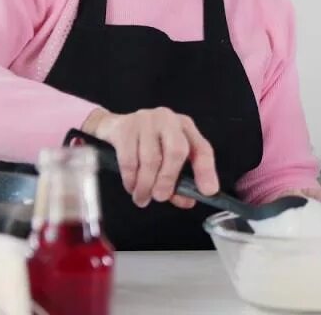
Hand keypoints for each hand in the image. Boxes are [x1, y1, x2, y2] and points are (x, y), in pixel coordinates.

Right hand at [83, 107, 218, 208]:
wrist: (112, 127)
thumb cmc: (145, 145)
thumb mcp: (165, 158)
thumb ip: (178, 181)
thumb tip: (187, 201)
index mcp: (185, 128)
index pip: (202, 148)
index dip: (206, 171)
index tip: (208, 191)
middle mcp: (169, 120)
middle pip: (177, 151)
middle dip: (169, 179)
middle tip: (161, 197)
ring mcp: (147, 120)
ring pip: (151, 158)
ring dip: (146, 185)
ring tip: (142, 197)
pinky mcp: (125, 127)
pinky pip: (129, 159)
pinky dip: (130, 178)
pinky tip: (131, 186)